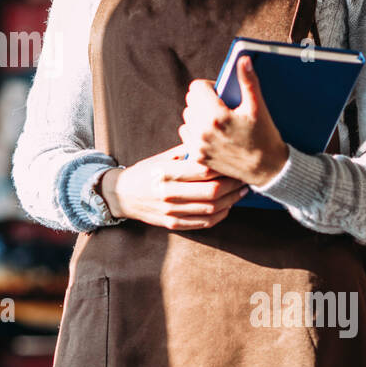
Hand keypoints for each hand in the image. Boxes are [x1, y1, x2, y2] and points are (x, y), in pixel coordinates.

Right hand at [99, 145, 249, 230]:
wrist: (121, 196)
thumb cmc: (144, 172)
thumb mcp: (161, 157)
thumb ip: (186, 152)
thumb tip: (212, 143)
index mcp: (165, 172)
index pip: (203, 170)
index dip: (224, 167)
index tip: (235, 162)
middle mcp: (167, 192)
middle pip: (211, 191)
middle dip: (233, 185)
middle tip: (244, 178)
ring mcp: (170, 211)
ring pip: (211, 209)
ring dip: (231, 201)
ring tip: (241, 192)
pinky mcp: (172, 223)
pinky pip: (203, 223)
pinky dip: (220, 216)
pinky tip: (227, 206)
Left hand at [177, 56, 289, 185]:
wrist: (267, 168)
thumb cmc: (264, 136)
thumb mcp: (257, 107)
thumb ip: (248, 81)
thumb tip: (243, 60)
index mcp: (216, 115)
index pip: (196, 87)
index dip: (209, 86)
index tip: (221, 92)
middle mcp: (203, 131)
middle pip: (190, 101)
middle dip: (203, 100)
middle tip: (222, 107)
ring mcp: (198, 145)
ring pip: (187, 117)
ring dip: (198, 115)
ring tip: (217, 121)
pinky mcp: (197, 156)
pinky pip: (186, 134)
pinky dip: (195, 131)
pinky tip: (212, 134)